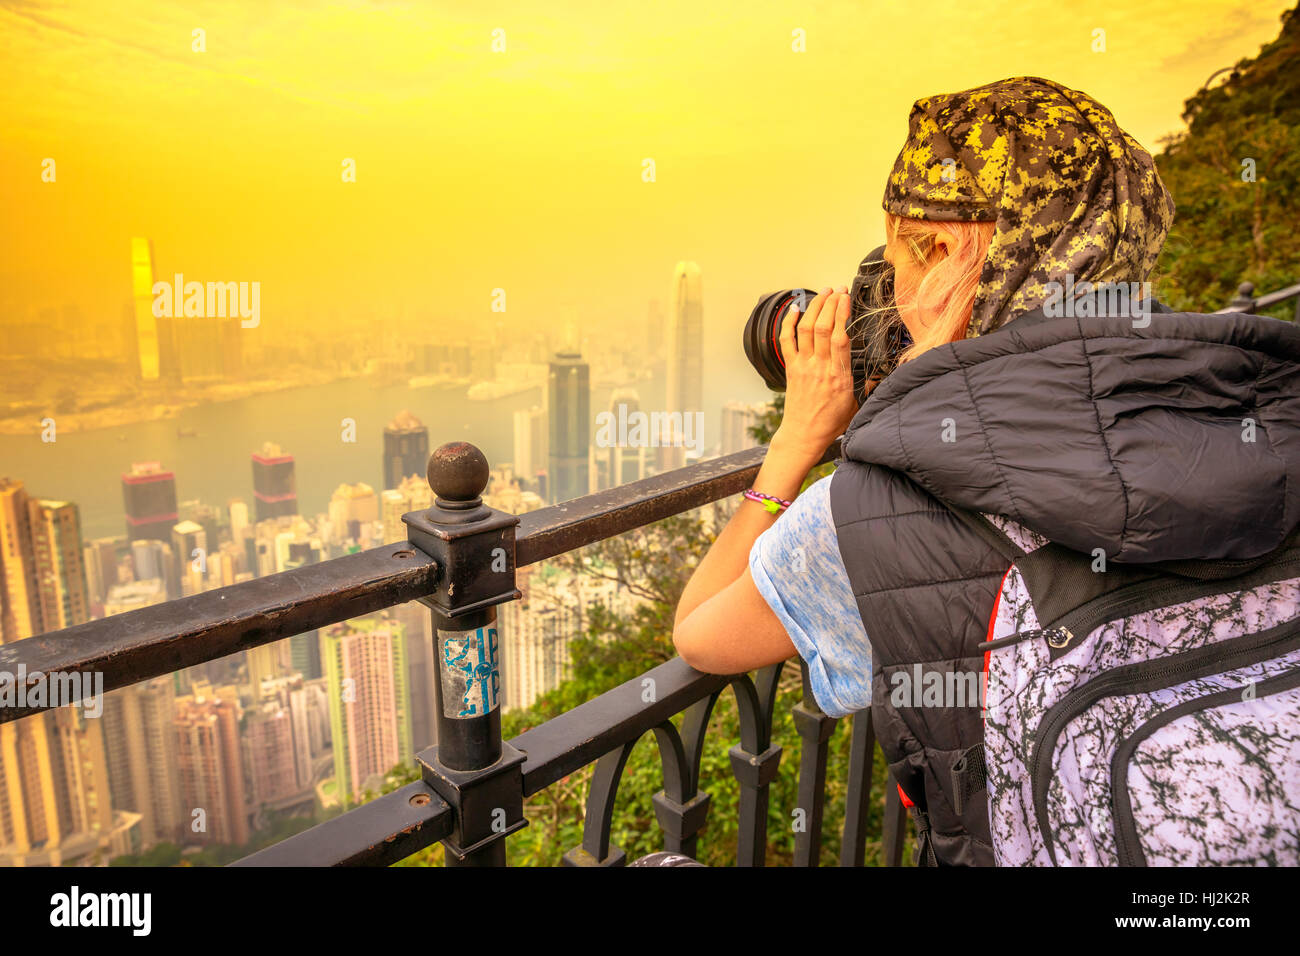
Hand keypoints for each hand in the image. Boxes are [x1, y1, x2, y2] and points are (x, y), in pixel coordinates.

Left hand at [771, 285, 857, 459]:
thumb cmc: (830, 423)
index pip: (840, 337)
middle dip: (830, 303)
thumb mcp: (857, 405)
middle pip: (823, 327)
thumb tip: (882, 373)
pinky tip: (795, 308)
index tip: (847, 297)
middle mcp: (819, 368)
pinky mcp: (790, 368)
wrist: (803, 436)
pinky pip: (786, 340)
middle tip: (838, 289)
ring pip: (806, 329)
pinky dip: (789, 322)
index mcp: (839, 376)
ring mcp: (802, 366)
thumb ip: (868, 386)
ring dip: (814, 307)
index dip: (842, 313)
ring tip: (823, 293)